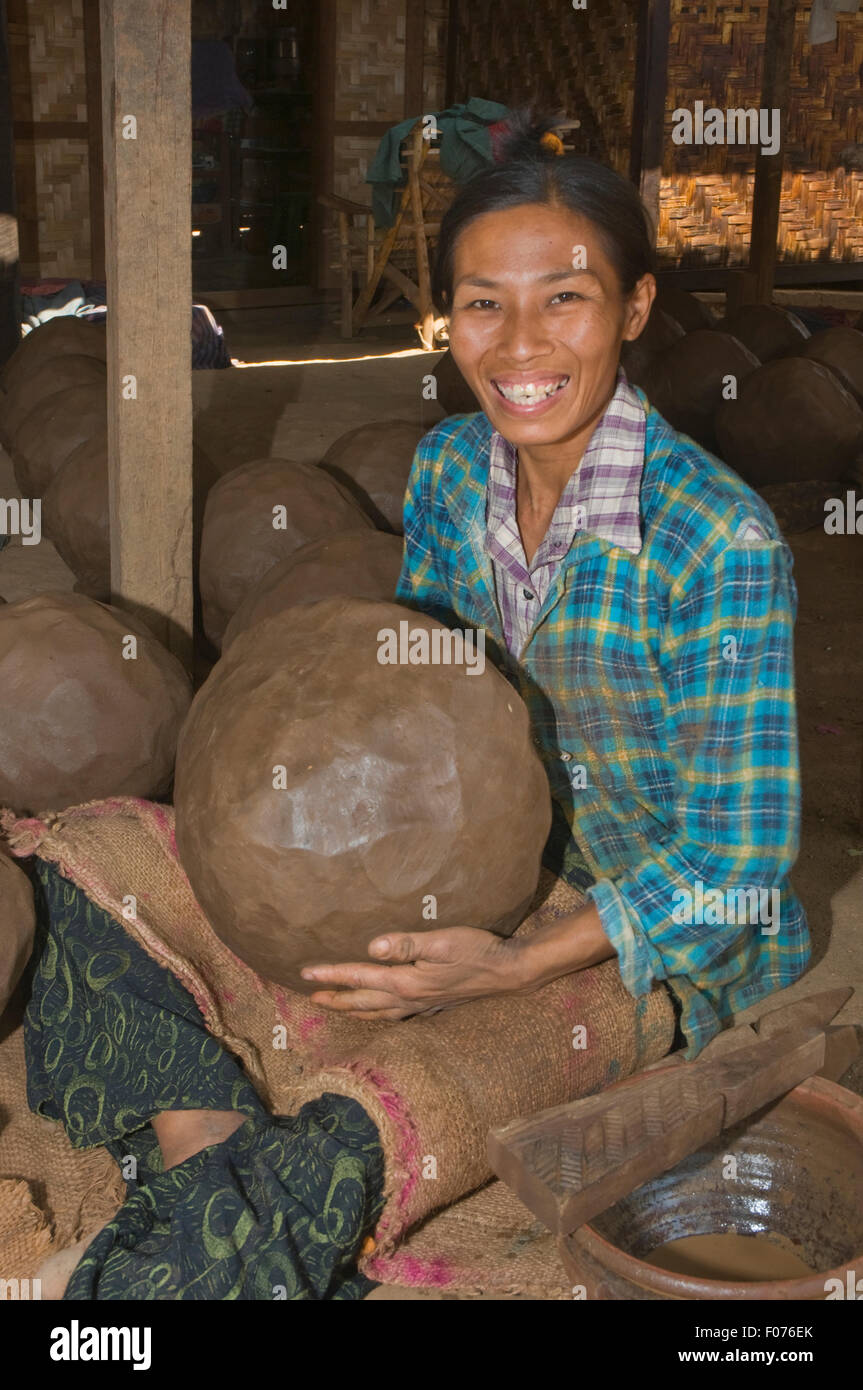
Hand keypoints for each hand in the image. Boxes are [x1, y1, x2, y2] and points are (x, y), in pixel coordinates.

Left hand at [301, 926, 530, 1019]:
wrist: (507, 971)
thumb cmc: (476, 950)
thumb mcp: (441, 941)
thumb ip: (405, 944)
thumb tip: (371, 948)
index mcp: (406, 982)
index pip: (359, 978)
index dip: (331, 975)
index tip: (305, 973)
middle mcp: (409, 998)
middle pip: (362, 1002)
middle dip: (335, 999)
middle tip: (311, 997)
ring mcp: (421, 1005)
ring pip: (376, 1013)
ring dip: (353, 1010)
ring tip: (336, 1007)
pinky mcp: (432, 1004)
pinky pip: (394, 1015)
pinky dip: (376, 1015)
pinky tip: (378, 1013)